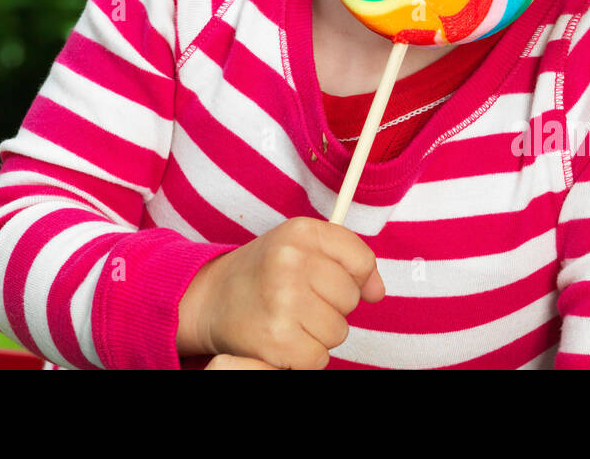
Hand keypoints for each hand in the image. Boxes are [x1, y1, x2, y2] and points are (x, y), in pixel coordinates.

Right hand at [179, 217, 384, 369]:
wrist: (211, 298)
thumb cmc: (265, 271)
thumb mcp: (302, 247)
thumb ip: (349, 260)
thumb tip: (377, 292)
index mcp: (300, 231)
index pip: (361, 260)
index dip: (354, 276)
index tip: (329, 279)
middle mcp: (291, 261)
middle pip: (351, 299)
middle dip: (332, 305)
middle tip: (298, 298)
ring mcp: (283, 300)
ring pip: (339, 331)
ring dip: (318, 333)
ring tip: (289, 317)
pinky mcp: (278, 339)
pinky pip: (320, 358)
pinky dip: (304, 355)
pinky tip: (282, 337)